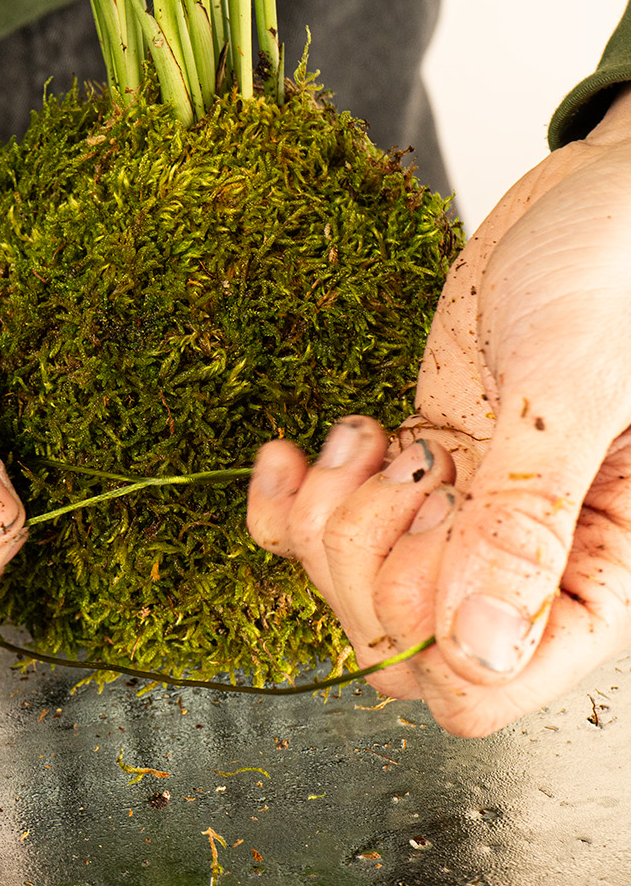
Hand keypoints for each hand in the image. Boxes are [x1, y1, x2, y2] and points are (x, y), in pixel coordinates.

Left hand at [247, 86, 630, 734]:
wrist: (592, 199)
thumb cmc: (617, 271)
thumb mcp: (571, 387)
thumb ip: (527, 518)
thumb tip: (478, 647)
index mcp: (594, 569)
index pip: (488, 686)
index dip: (424, 629)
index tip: (436, 523)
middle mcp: (524, 563)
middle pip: (395, 642)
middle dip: (366, 554)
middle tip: (411, 460)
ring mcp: (460, 520)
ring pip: (347, 590)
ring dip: (331, 515)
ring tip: (377, 436)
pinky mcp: (414, 472)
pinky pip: (315, 532)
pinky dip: (288, 501)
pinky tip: (291, 453)